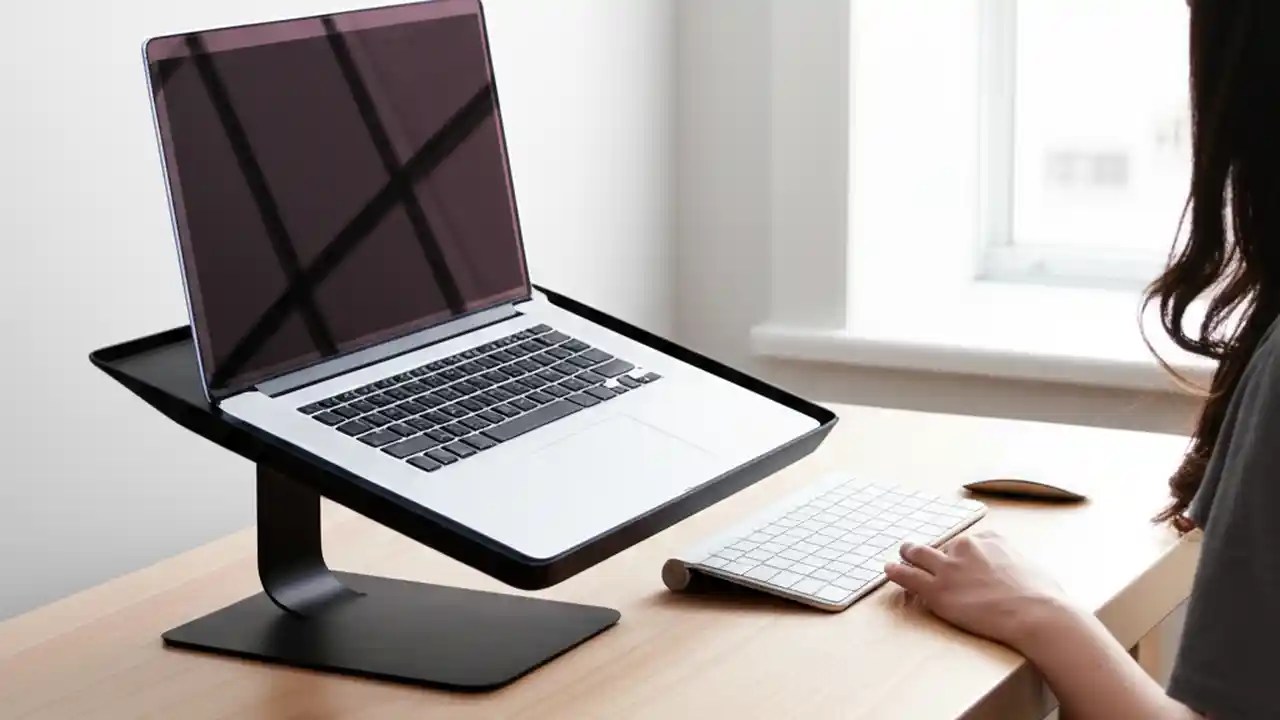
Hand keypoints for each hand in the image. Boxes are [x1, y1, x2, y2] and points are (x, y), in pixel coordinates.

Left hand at [884, 530, 1071, 650]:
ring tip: (899, 556)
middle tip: (919, 553)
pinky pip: (907, 575)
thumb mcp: (1034, 568)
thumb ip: (1018, 566)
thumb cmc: (1045, 598)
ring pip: (918, 554)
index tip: (958, 561)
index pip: (967, 543)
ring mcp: (949, 567)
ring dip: (907, 554)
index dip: (961, 555)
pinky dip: (895, 571)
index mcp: (991, 539)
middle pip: (940, 545)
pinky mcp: (937, 589)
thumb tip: (1021, 575)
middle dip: (930, 551)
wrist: (1037, 614)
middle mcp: (966, 547)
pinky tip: (888, 570)